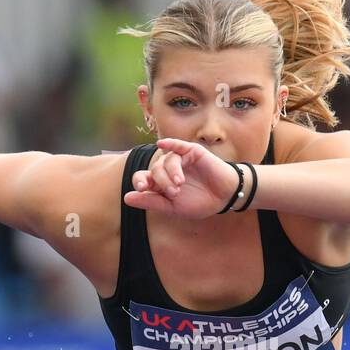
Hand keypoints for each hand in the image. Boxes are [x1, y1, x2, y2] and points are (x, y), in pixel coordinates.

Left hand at [123, 138, 246, 218]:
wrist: (223, 197)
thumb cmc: (199, 203)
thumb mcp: (173, 207)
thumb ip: (151, 202)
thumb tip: (126, 198)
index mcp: (160, 183)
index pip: (143, 178)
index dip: (140, 182)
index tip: (143, 188)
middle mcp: (167, 169)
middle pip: (154, 169)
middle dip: (161, 181)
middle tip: (174, 193)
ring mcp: (179, 159)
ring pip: (166, 160)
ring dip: (170, 173)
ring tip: (179, 185)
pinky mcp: (191, 151)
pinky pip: (177, 145)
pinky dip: (170, 142)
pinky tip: (162, 143)